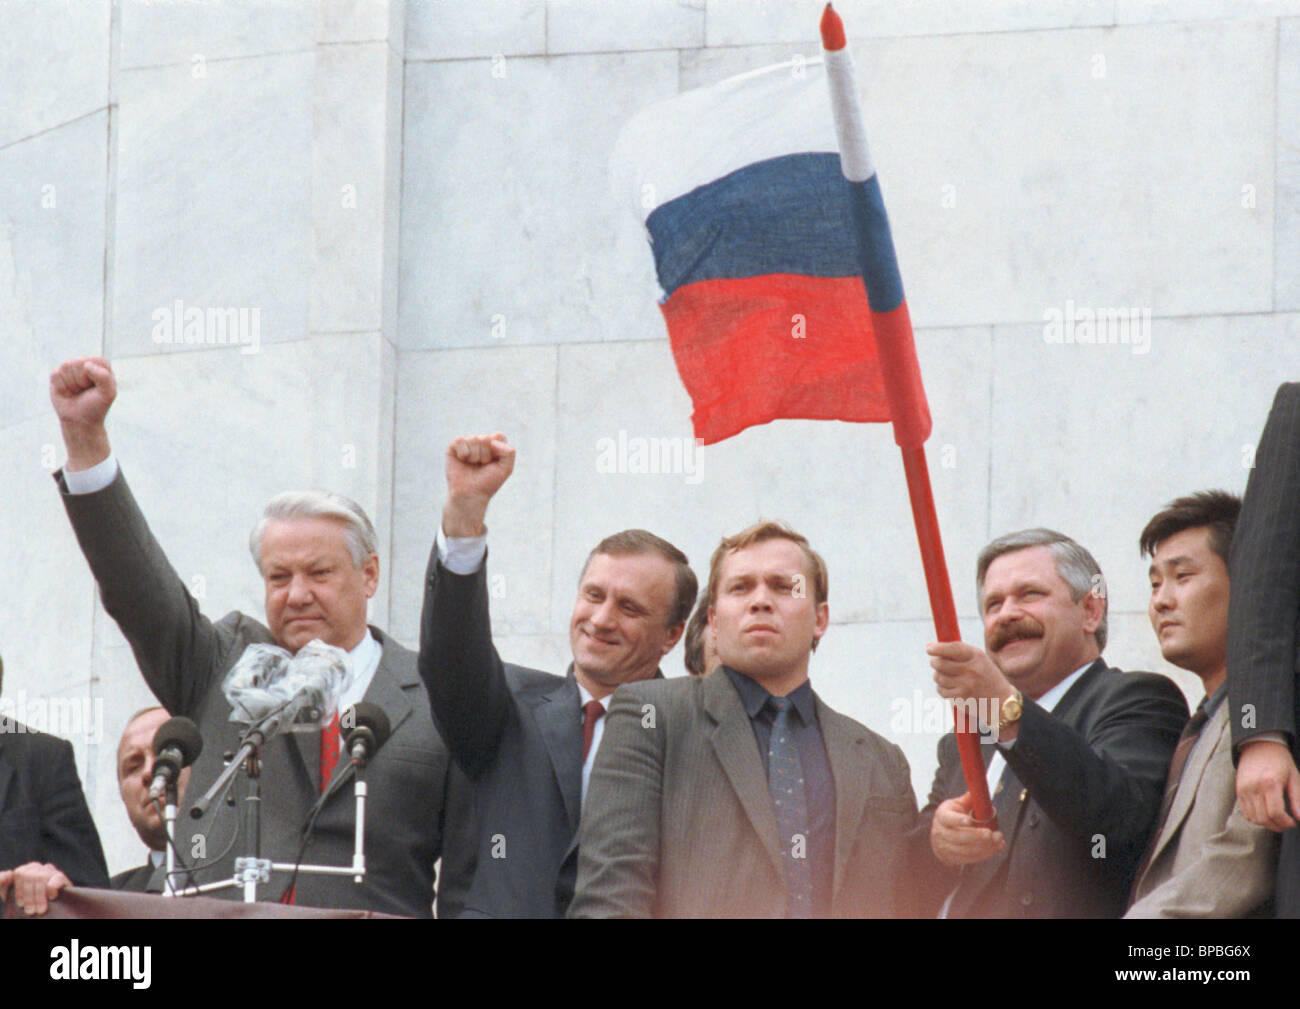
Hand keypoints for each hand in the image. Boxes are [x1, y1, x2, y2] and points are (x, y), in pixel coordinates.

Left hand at [0, 862, 69, 914]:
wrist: (45, 911)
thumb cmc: (25, 903)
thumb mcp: (9, 894)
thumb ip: (3, 882)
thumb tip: (8, 873)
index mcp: (24, 870)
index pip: (20, 873)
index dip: (20, 890)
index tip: (20, 904)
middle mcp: (38, 868)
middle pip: (31, 876)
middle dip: (30, 896)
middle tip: (30, 911)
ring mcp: (50, 871)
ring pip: (42, 877)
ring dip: (40, 896)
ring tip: (40, 910)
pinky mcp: (61, 878)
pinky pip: (58, 877)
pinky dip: (53, 887)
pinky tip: (51, 897)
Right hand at [49, 356, 116, 470]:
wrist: (80, 420)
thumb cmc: (96, 406)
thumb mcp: (108, 393)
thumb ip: (104, 377)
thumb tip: (86, 365)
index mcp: (101, 365)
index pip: (96, 360)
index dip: (95, 375)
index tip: (97, 387)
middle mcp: (85, 363)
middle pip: (79, 362)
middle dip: (82, 381)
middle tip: (85, 390)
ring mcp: (70, 368)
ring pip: (66, 366)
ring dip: (72, 384)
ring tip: (77, 391)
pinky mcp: (57, 375)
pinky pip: (56, 375)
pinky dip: (62, 387)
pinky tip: (67, 393)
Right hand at [442, 433, 515, 536]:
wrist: (470, 494)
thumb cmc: (488, 482)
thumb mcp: (506, 468)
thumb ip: (509, 451)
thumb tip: (491, 438)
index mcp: (494, 445)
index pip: (499, 436)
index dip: (497, 451)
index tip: (494, 463)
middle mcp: (480, 442)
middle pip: (486, 438)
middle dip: (485, 455)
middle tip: (481, 466)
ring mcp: (467, 444)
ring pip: (474, 439)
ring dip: (474, 456)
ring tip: (472, 465)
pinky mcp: (453, 447)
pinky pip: (460, 440)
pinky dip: (464, 453)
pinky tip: (462, 460)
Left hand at [928, 641, 1015, 736]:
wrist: (1001, 703)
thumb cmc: (986, 677)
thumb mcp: (979, 660)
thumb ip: (957, 651)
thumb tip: (930, 646)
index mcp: (977, 656)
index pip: (952, 648)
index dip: (937, 648)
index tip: (929, 648)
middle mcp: (971, 669)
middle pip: (940, 663)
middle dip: (935, 662)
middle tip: (936, 663)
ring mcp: (966, 685)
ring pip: (938, 677)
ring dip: (938, 676)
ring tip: (947, 676)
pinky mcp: (961, 698)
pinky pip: (941, 690)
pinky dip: (942, 688)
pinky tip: (951, 687)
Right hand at [930, 792, 1004, 866]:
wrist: (942, 836)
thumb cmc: (954, 816)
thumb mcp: (958, 805)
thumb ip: (969, 799)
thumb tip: (980, 791)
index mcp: (942, 815)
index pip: (947, 818)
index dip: (957, 820)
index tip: (969, 820)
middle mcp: (939, 832)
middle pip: (956, 836)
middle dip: (975, 836)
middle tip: (991, 834)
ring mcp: (944, 847)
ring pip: (964, 850)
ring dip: (984, 846)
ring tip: (998, 840)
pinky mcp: (951, 859)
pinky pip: (969, 859)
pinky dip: (984, 854)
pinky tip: (996, 848)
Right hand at [1236, 739, 1299, 830]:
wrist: (1259, 746)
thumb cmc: (1279, 761)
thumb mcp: (1294, 777)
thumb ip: (1297, 799)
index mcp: (1270, 783)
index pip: (1275, 812)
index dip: (1285, 822)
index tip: (1292, 822)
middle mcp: (1254, 787)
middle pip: (1263, 818)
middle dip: (1277, 826)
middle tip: (1285, 824)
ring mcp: (1244, 789)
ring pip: (1253, 818)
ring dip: (1266, 824)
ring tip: (1276, 820)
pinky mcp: (1238, 791)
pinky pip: (1245, 812)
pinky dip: (1255, 818)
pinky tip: (1265, 815)